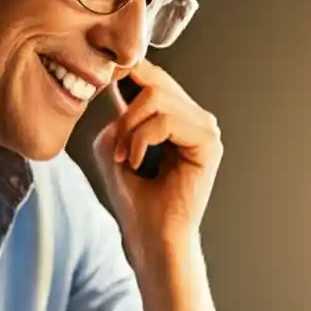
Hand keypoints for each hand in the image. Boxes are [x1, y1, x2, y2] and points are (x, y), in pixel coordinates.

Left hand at [92, 60, 221, 264]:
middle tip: (116, 147)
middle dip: (124, 112)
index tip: (101, 90)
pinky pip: (164, 120)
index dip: (125, 74)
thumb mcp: (113, 146)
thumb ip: (117, 114)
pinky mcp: (208, 143)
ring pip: (157, 98)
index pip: (153, 75)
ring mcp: (206, 128)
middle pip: (154, 81)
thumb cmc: (136, 200)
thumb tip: (118, 84)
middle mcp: (196, 118)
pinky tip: (136, 162)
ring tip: (125, 157)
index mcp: (178, 116)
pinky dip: (141, 140)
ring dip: (130, 128)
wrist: (152, 236)